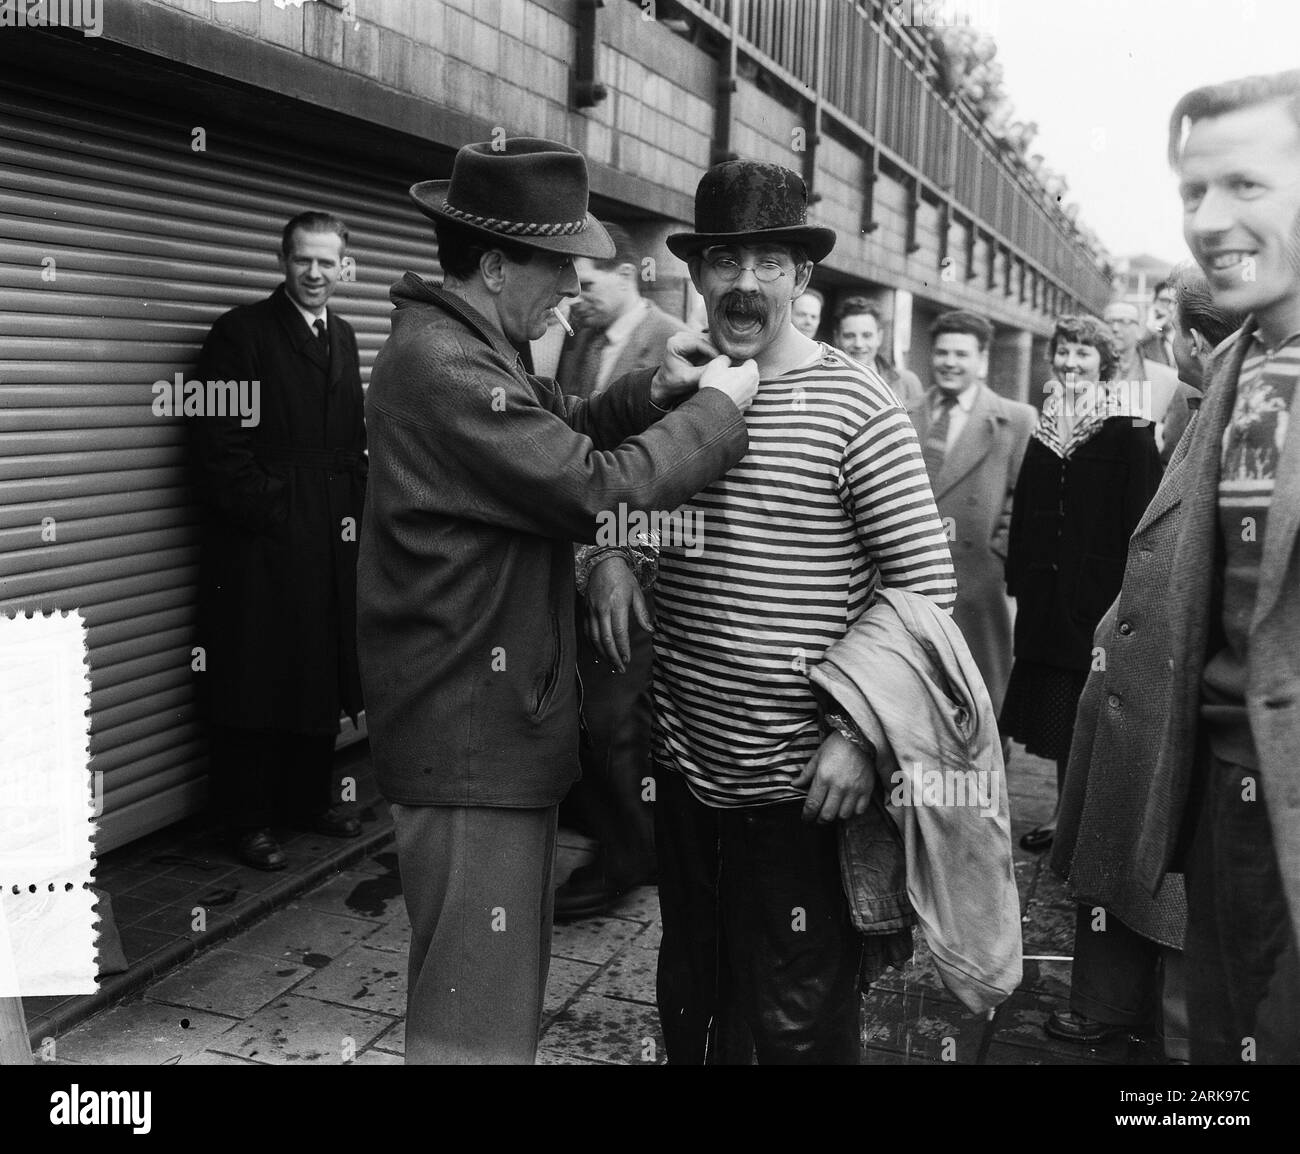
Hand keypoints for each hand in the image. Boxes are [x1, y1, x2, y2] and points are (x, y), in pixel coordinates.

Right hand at [584, 554, 653, 671]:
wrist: (603, 563)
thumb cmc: (622, 577)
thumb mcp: (637, 592)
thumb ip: (642, 613)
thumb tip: (650, 630)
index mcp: (617, 605)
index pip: (619, 632)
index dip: (623, 649)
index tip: (628, 660)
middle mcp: (602, 609)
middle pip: (605, 639)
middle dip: (613, 657)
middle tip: (620, 668)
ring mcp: (591, 611)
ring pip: (594, 638)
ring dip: (602, 654)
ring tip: (610, 664)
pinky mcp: (585, 611)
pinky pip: (587, 632)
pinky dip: (592, 645)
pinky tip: (598, 653)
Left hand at [650, 332, 722, 405]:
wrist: (666, 384)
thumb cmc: (674, 383)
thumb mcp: (689, 379)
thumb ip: (704, 371)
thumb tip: (722, 363)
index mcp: (675, 343)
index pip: (699, 342)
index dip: (713, 351)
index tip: (723, 361)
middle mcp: (680, 336)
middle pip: (705, 338)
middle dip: (718, 348)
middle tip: (730, 358)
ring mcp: (687, 336)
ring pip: (709, 339)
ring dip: (719, 348)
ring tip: (728, 358)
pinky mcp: (693, 340)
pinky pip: (708, 342)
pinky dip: (716, 349)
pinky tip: (723, 356)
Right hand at [698, 355, 758, 410]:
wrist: (711, 410)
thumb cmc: (715, 384)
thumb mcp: (716, 364)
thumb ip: (724, 359)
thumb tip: (727, 360)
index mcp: (751, 373)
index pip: (750, 362)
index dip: (740, 362)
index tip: (731, 365)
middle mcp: (754, 387)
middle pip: (750, 377)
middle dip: (740, 375)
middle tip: (726, 376)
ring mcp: (749, 401)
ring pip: (745, 390)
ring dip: (738, 388)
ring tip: (724, 388)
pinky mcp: (743, 411)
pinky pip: (740, 401)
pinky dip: (734, 399)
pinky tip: (724, 399)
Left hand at [792, 731, 874, 823]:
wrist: (861, 736)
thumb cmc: (837, 744)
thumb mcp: (818, 756)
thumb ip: (806, 773)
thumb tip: (794, 784)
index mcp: (823, 778)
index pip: (812, 805)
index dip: (807, 816)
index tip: (806, 819)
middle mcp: (838, 786)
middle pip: (827, 815)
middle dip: (820, 820)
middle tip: (818, 818)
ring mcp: (854, 790)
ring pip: (843, 815)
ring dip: (836, 816)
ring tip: (833, 811)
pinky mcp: (867, 790)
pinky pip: (859, 811)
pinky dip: (853, 812)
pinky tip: (848, 806)